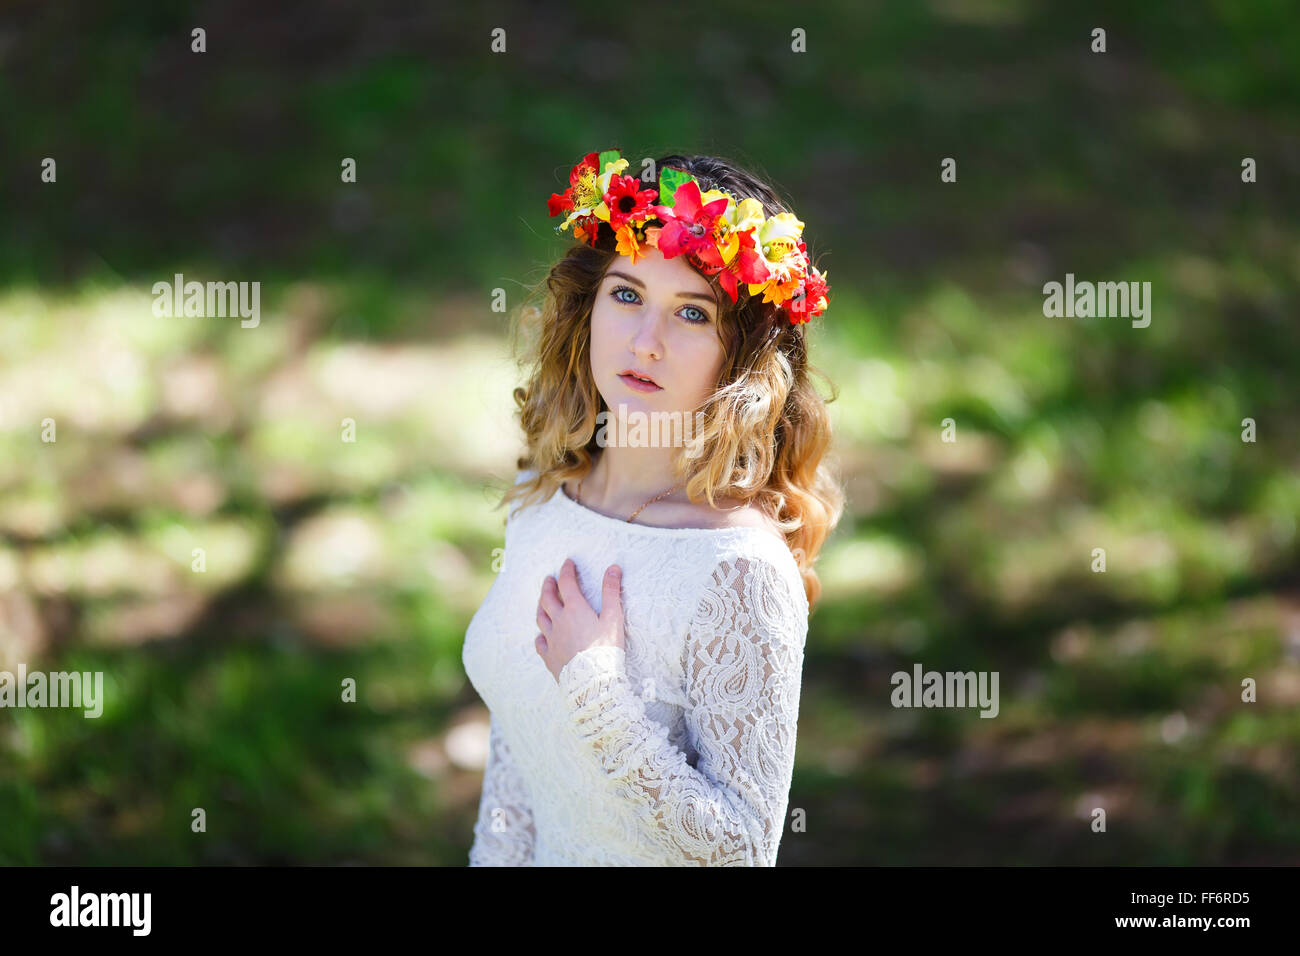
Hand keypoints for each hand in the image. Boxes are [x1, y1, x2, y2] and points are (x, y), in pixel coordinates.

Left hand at [535, 559, 625, 682]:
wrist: (593, 681)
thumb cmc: (606, 649)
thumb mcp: (613, 617)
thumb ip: (612, 591)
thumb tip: (613, 568)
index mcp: (574, 609)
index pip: (567, 583)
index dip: (567, 571)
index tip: (568, 563)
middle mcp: (559, 622)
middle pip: (548, 599)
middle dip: (549, 586)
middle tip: (549, 579)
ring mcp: (552, 640)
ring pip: (541, 619)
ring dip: (541, 607)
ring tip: (542, 602)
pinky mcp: (550, 657)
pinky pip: (540, 643)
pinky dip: (540, 636)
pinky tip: (541, 636)